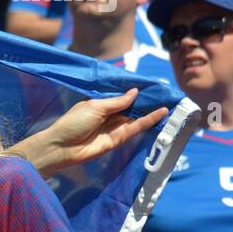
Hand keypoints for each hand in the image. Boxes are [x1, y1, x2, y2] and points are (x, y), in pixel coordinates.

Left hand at [32, 88, 167, 176]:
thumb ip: (117, 102)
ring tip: (170, 100)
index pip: (121, 95)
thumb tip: (135, 92)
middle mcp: (109, 114)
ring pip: (137, 116)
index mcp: (100, 103)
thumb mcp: (95, 107)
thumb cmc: (73, 122)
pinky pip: (136, 127)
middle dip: (147, 99)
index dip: (135, 90)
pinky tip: (161, 112)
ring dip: (152, 109)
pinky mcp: (119, 138)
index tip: (153, 83)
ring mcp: (115, 126)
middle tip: (166, 91)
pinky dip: (149, 120)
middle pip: (131, 105)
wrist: (62, 148)